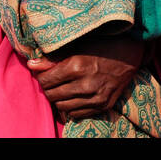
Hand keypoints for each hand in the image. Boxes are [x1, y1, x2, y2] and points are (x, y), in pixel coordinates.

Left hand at [26, 35, 142, 120]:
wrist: (129, 54)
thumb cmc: (100, 46)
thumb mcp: (75, 47)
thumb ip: (52, 59)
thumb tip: (31, 65)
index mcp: (76, 66)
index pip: (46, 81)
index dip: (40, 77)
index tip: (42, 73)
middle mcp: (86, 84)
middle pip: (52, 95)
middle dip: (48, 88)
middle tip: (50, 81)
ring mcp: (96, 97)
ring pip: (63, 107)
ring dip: (58, 99)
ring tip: (61, 89)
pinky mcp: (103, 105)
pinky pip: (78, 114)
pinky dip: (72, 107)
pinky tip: (73, 97)